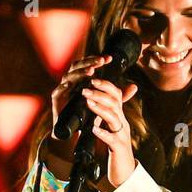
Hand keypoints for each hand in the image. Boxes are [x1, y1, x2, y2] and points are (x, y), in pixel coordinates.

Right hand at [42, 54, 114, 175]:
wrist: (74, 132)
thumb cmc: (88, 116)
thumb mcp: (106, 103)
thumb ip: (119, 96)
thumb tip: (134, 87)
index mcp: (81, 80)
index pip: (88, 65)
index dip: (97, 60)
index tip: (109, 59)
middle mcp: (71, 82)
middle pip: (78, 66)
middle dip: (89, 63)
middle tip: (100, 62)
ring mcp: (63, 90)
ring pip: (69, 76)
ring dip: (79, 73)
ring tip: (90, 71)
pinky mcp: (56, 100)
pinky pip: (58, 91)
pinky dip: (63, 87)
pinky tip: (70, 84)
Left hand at [82, 76, 137, 189]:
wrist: (124, 171)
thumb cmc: (115, 149)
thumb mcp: (111, 128)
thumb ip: (106, 114)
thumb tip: (96, 100)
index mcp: (119, 117)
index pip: (116, 95)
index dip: (105, 86)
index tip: (92, 79)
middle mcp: (122, 123)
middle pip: (114, 103)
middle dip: (99, 94)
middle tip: (85, 89)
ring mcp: (121, 135)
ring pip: (114, 117)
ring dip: (100, 109)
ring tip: (88, 103)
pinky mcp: (118, 148)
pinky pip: (112, 139)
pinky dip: (103, 133)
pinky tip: (94, 129)